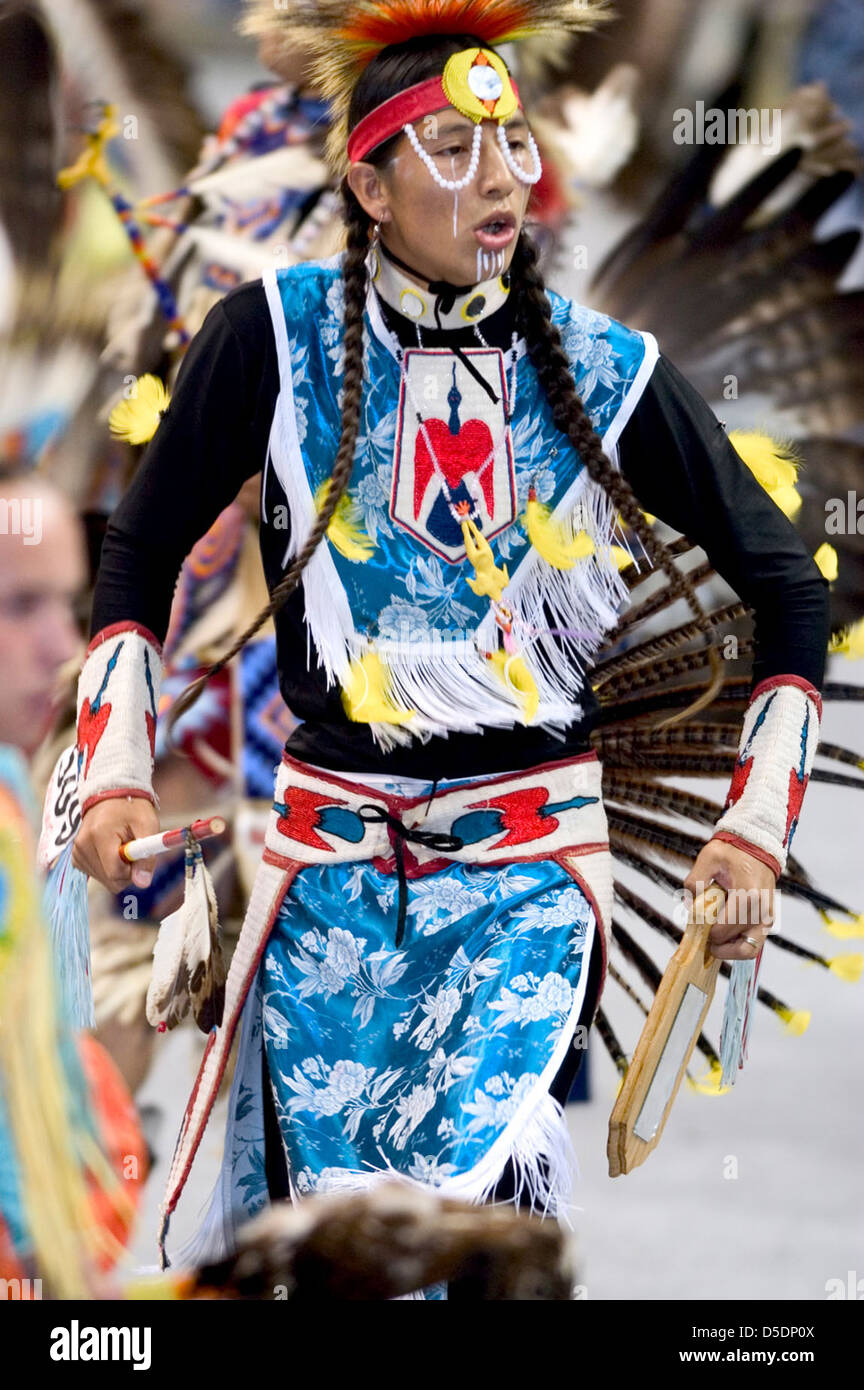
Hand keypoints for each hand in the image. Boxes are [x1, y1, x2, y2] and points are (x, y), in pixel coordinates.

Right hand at [72, 796, 159, 894]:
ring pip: (104, 880)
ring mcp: (77, 852)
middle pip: (110, 880)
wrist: (110, 794)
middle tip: (132, 848)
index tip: (139, 854)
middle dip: (127, 871)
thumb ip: (146, 855)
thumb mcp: (148, 826)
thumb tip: (142, 883)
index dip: (133, 869)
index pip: (115, 873)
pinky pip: (97, 875)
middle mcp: (83, 845)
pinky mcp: (76, 856)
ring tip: (121, 845)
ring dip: (118, 869)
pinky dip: (108, 867)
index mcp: (99, 835)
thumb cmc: (132, 808)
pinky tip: (111, 850)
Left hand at [684, 839, 775, 961]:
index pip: (722, 929)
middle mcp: (761, 910)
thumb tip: (689, 906)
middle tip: (700, 931)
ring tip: (713, 943)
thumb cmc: (733, 851)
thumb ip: (694, 882)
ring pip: (748, 950)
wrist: (757, 846)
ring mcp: (768, 917)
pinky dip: (739, 947)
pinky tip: (725, 941)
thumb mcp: (708, 858)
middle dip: (713, 940)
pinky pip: (755, 944)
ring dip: (728, 950)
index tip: (695, 923)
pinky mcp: (770, 920)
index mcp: (747, 895)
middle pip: (732, 939)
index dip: (705, 931)